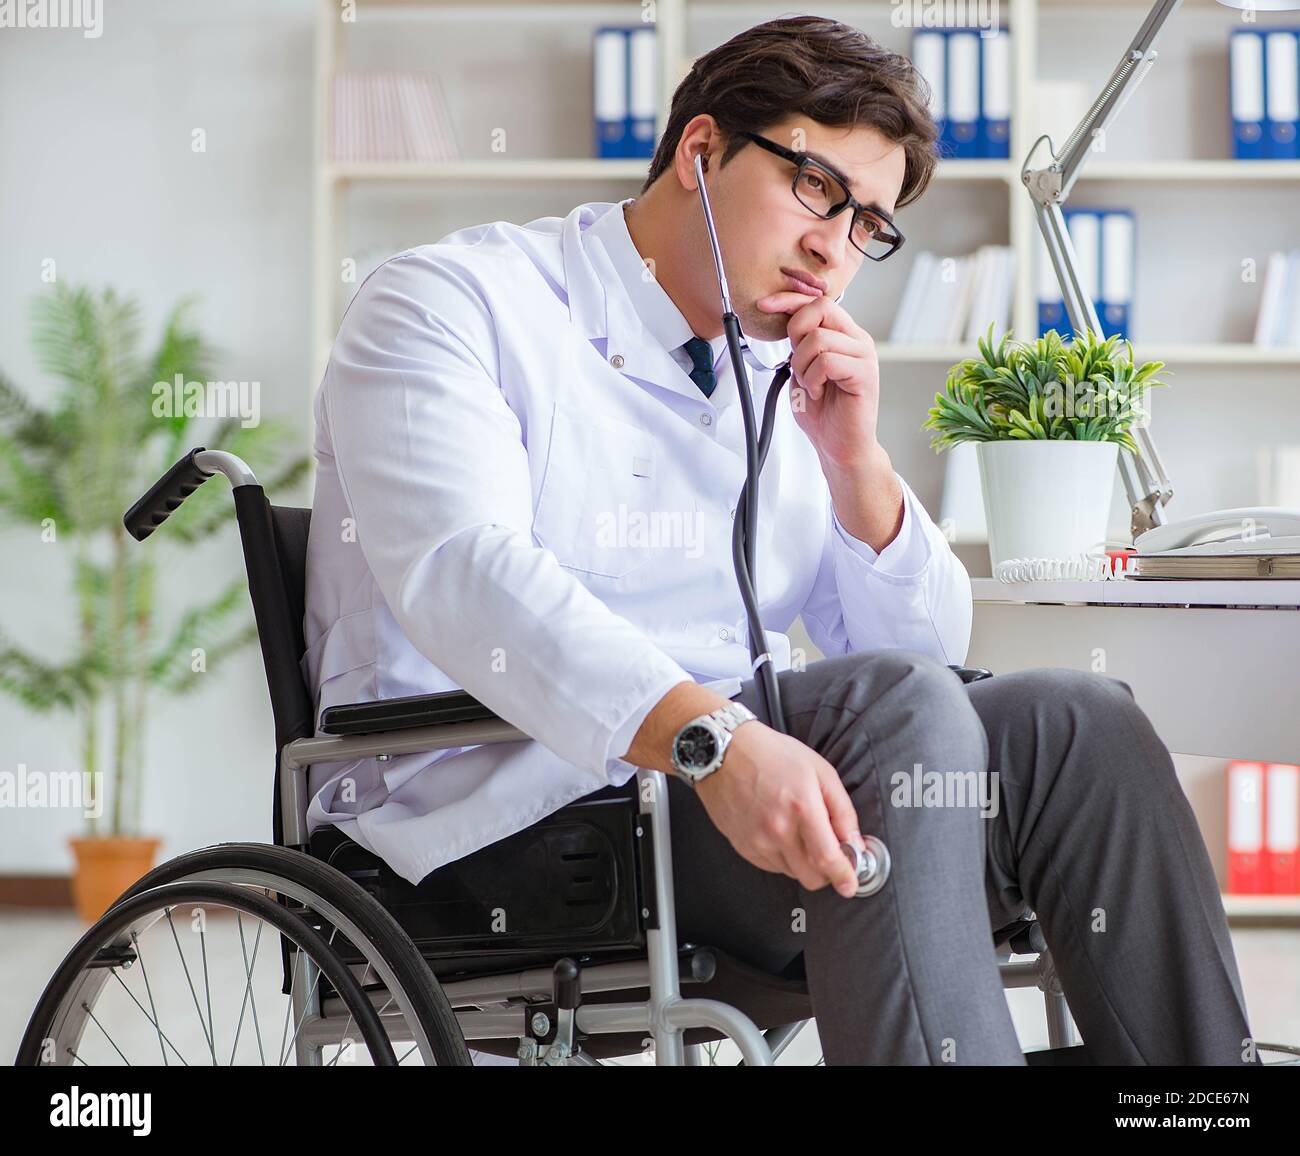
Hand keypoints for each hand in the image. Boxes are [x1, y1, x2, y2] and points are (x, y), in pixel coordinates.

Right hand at [694, 720, 865, 898]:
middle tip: (829, 855)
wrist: (724, 752)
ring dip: (803, 863)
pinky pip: (771, 866)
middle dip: (826, 873)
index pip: (827, 859)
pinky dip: (783, 858)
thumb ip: (843, 810)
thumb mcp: (820, 771)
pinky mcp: (742, 846)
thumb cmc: (772, 755)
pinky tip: (781, 833)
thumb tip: (854, 842)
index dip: (843, 876)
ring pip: (792, 874)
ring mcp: (757, 841)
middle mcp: (777, 829)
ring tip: (799, 833)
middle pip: (811, 877)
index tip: (850, 884)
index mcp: (801, 808)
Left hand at [755, 290, 881, 474]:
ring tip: (809, 385)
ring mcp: (864, 355)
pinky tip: (817, 392)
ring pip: (819, 339)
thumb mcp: (802, 370)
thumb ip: (799, 344)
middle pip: (820, 309)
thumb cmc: (823, 412)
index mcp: (844, 335)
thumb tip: (785, 319)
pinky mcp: (865, 374)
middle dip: (795, 334)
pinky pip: (827, 361)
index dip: (789, 300)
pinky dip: (813, 379)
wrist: (840, 447)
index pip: (817, 301)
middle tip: (796, 364)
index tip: (764, 305)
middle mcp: (857, 340)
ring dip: (802, 365)